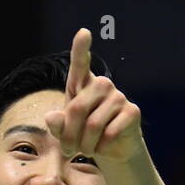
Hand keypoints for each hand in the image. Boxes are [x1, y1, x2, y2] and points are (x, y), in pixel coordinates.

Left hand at [43, 28, 142, 165]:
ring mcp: (118, 96)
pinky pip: (110, 133)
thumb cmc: (83, 134)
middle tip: (68, 150)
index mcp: (82, 84)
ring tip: (85, 150)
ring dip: (85, 145)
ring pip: (93, 125)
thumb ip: (57, 124)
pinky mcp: (132, 112)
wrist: (111, 150)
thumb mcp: (65, 131)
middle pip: (77, 109)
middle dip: (69, 136)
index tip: (83, 33)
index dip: (81, 49)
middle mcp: (102, 85)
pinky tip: (103, 147)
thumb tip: (52, 117)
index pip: (80, 64)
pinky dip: (102, 148)